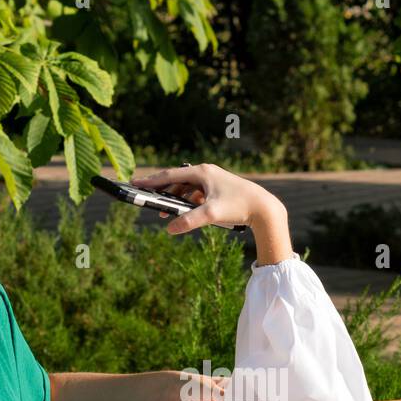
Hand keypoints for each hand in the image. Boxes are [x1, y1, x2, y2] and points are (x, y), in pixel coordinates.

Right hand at [132, 163, 283, 235]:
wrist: (263, 208)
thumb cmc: (239, 206)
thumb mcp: (211, 214)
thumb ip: (189, 221)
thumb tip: (170, 229)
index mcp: (202, 172)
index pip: (170, 174)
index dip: (152, 180)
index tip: (136, 182)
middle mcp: (206, 172)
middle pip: (176, 179)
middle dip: (160, 189)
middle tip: (144, 195)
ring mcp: (212, 180)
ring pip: (186, 187)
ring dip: (174, 197)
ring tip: (163, 211)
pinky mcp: (218, 188)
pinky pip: (196, 192)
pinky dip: (186, 201)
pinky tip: (184, 210)